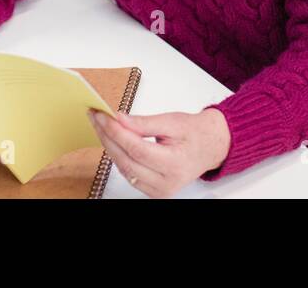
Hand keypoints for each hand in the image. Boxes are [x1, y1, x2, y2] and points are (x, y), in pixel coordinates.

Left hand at [88, 108, 230, 197]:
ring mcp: (160, 190)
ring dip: (110, 147)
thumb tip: (119, 119)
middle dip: (108, 137)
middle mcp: (167, 182)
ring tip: (102, 127)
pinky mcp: (154, 191)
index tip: (102, 116)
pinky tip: (113, 141)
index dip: (116, 132)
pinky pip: (130, 174)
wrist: (211, 146)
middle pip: (127, 160)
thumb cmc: (194, 132)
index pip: (136, 148)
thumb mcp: (172, 121)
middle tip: (97, 118)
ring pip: (125, 169)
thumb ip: (144, 122)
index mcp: (175, 163)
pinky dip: (119, 157)